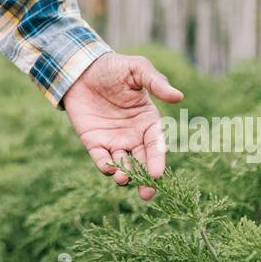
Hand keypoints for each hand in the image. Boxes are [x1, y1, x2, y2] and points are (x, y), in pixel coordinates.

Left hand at [62, 53, 182, 200]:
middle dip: (145, 179)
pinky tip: (108, 168)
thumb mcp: (136, 69)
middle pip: (143, 161)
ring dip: (125, 175)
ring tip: (123, 180)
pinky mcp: (94, 142)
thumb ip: (156, 82)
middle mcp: (134, 135)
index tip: (157, 173)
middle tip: (147, 193)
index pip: (156, 145)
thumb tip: (178, 96)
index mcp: (148, 121)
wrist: (81, 69)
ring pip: (123, 164)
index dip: (157, 159)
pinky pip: (101, 159)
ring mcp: (114, 140)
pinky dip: (105, 166)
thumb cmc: (114, 67)